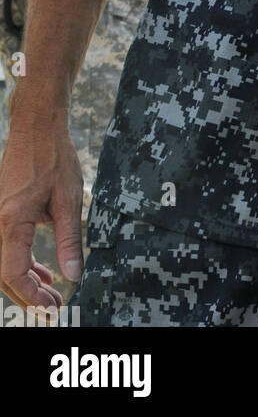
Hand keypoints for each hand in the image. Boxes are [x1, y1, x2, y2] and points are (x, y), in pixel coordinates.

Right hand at [0, 124, 83, 310]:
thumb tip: (74, 274)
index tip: (51, 308)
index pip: (13, 273)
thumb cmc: (54, 157)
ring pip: (5, 263)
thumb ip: (69, 240)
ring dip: (27, 282)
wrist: (36, 127)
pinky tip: (44, 273)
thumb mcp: (68, 199)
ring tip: (52, 294)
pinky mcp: (4, 213)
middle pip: (4, 274)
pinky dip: (24, 263)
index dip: (30, 296)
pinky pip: (9, 247)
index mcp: (11, 221)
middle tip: (53, 308)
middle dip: (27, 296)